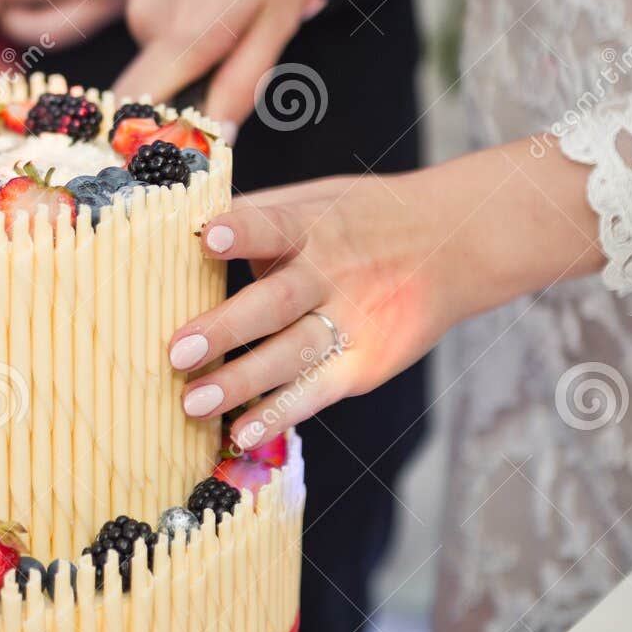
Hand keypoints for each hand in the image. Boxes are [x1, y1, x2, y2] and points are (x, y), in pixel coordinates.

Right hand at [113, 0, 369, 127]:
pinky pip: (167, 12)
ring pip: (167, 45)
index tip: (185, 144)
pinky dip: (198, 11)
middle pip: (160, 83)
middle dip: (199, 84)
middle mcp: (146, 16)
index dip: (153, 137)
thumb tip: (215, 138)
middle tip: (251, 55)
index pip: (135, 113)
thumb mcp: (277, 17)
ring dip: (204, 43)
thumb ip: (241, 84)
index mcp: (179, 36)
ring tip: (252, 3)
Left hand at [166, 141, 606, 449]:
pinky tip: (243, 432)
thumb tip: (179, 226)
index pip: (274, 226)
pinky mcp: (363, 363)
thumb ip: (258, 215)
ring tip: (194, 404)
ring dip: (242, 381)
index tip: (204, 237)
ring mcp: (351, 321)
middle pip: (276, 301)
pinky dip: (280, 413)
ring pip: (291, 354)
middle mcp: (332, 274)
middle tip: (177, 351)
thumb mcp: (317, 199)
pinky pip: (315, 390)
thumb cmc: (360, 220)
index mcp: (313, 225)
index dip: (241, 232)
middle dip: (227, 327)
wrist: (453, 243)